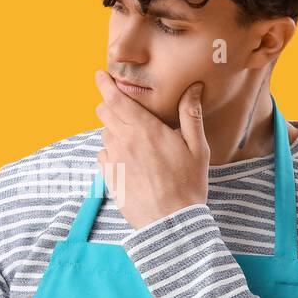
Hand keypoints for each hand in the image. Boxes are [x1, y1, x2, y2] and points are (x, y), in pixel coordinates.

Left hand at [94, 69, 209, 229]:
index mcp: (145, 129)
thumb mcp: (197, 148)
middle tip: (122, 105)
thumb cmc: (188, 184)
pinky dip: (110, 151)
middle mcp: (124, 141)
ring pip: (104, 133)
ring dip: (113, 129)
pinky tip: (127, 158)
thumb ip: (190, 115)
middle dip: (109, 104)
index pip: (115, 98)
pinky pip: (102, 155)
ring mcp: (114, 160)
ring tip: (133, 138)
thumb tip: (193, 87)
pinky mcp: (109, 177)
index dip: (105, 83)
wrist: (171, 223)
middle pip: (104, 112)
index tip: (100, 75)